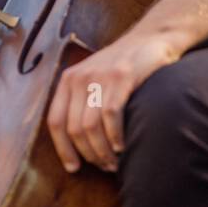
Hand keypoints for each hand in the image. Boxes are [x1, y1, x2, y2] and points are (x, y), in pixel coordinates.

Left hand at [46, 30, 179, 174]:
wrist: (151, 37)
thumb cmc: (122, 66)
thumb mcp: (94, 78)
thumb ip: (81, 102)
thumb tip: (76, 145)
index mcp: (68, 80)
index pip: (56, 121)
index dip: (63, 149)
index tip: (74, 168)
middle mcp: (80, 77)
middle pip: (75, 129)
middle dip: (90, 154)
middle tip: (104, 166)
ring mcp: (100, 76)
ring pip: (91, 126)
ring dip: (103, 151)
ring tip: (114, 162)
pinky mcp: (122, 76)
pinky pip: (111, 115)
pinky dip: (116, 137)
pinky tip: (123, 146)